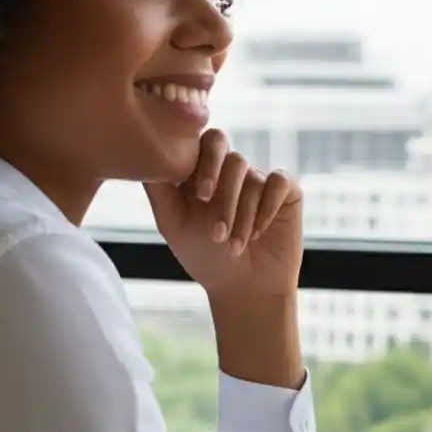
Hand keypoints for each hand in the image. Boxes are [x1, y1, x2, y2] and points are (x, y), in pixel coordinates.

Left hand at [143, 129, 302, 298]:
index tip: (200, 195)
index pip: (203, 143)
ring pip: (252, 179)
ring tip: (233, 246)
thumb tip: (144, 157)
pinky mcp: (286, 191)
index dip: (204, 162)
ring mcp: (260, 179)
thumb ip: (159, 189)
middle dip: (225, 190)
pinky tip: (258, 234)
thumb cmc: (205, 257)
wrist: (244, 288)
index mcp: (203, 171)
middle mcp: (232, 171)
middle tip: (218, 222)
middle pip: (232, 157)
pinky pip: (278, 183)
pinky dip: (266, 209)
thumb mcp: (173, 224)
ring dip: (242, 216)